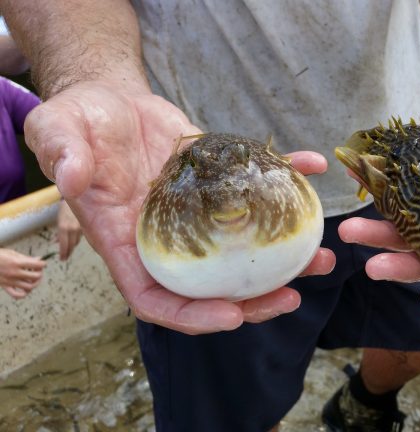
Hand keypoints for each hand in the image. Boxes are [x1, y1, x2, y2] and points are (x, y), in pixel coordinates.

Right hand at [0, 248, 45, 298]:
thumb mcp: (12, 253)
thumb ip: (26, 258)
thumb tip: (38, 259)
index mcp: (17, 262)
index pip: (37, 265)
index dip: (43, 264)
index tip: (43, 263)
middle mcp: (14, 273)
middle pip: (35, 277)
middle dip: (40, 273)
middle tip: (38, 271)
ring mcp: (10, 281)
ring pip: (29, 287)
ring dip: (35, 283)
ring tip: (34, 280)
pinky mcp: (5, 286)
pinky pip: (17, 295)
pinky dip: (23, 294)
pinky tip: (25, 289)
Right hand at [24, 80, 334, 333]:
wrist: (110, 101)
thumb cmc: (78, 124)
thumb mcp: (58, 132)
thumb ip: (63, 156)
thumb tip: (72, 178)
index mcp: (125, 241)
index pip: (155, 298)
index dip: (191, 314)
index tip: (232, 316)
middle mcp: (167, 237)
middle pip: (211, 286)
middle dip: (253, 300)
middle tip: (292, 295)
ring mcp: (199, 214)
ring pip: (244, 249)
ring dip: (286, 258)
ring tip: (323, 257)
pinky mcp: (220, 182)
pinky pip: (257, 190)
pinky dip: (288, 181)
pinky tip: (313, 168)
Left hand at [56, 200, 81, 259]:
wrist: (77, 198)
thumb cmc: (66, 208)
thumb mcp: (59, 220)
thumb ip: (59, 232)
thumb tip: (56, 242)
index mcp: (64, 227)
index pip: (64, 244)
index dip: (63, 253)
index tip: (62, 258)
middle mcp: (73, 228)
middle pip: (72, 245)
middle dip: (68, 252)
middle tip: (64, 257)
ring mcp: (81, 228)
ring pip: (77, 241)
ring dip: (73, 245)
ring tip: (69, 250)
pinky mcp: (86, 227)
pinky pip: (82, 236)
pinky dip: (77, 239)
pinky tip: (74, 241)